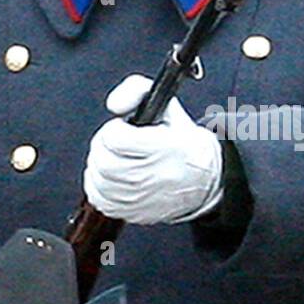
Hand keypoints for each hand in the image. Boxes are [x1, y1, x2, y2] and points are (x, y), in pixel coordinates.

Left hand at [83, 74, 222, 225]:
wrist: (204, 180)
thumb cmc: (183, 143)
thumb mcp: (167, 105)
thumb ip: (136, 90)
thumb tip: (114, 105)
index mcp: (165, 148)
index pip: (116, 139)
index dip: (114, 129)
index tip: (123, 129)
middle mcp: (154, 177)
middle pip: (104, 162)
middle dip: (103, 147)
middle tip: (115, 143)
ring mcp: (143, 199)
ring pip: (99, 180)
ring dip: (100, 165)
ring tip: (114, 158)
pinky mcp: (135, 213)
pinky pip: (100, 200)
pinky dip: (99, 186)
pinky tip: (111, 178)